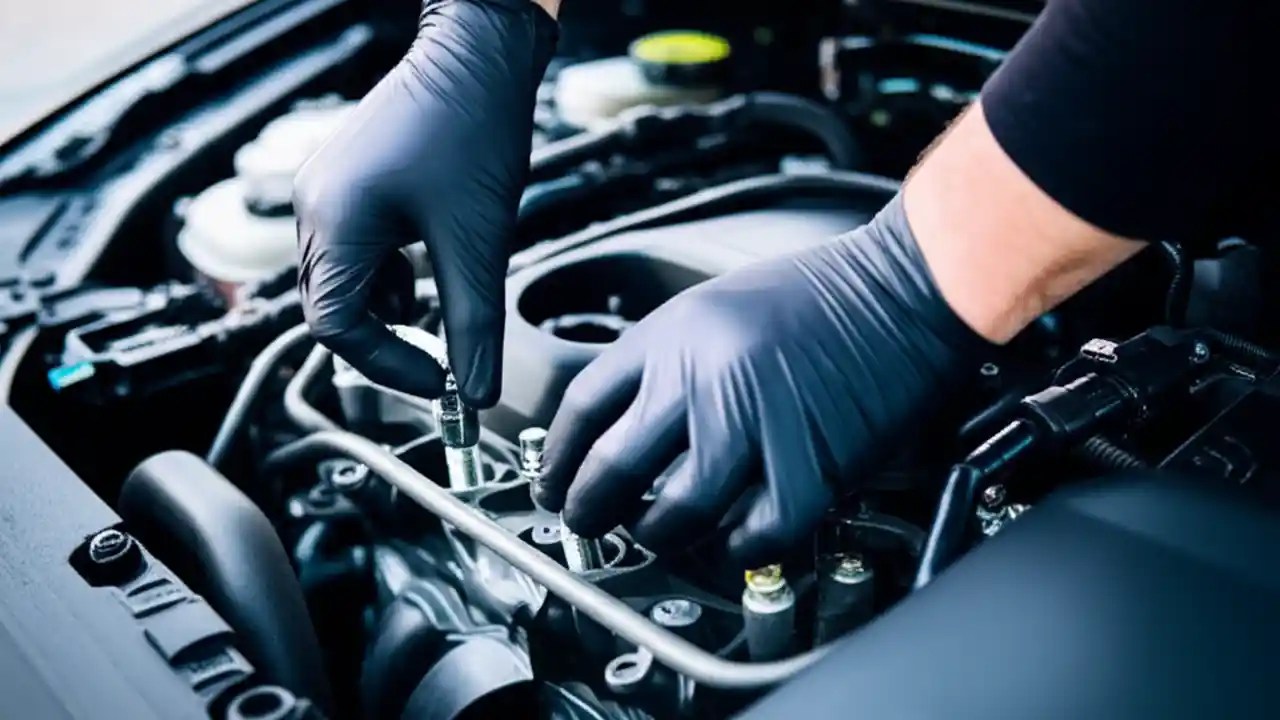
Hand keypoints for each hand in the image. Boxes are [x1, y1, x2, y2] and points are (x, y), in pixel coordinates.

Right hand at [294, 0, 556, 405]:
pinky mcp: (344, 185)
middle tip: (436, 364)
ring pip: (340, 283)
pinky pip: (351, 252)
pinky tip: (426, 273)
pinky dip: (385, 278)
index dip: (388, 366)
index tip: (439, 382)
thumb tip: (478, 391)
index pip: (337, 328)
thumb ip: (475, 325)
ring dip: (386, 312)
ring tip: (438, 316)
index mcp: (335, 223)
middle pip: (330, 309)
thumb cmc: (473, 128)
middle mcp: (314, 209)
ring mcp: (324, 193)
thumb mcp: (478, 241)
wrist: (477, 53)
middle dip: (384, 344)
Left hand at [534, 195, 989, 566]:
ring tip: (653, 537)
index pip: (584, 407)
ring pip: (675, 513)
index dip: (558, 459)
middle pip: (613, 468)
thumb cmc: (821, 292)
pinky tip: (730, 540)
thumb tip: (626, 422)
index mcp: (674, 333)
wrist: (906, 283)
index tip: (554, 483)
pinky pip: (755, 533)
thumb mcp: (717, 303)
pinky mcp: (812, 462)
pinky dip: (736, 547)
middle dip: (587, 510)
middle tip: (586, 525)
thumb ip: (668, 358)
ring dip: (655, 537)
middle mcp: (704, 377)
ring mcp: (757, 423)